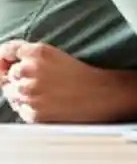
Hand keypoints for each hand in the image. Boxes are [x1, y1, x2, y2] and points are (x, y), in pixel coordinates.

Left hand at [0, 41, 128, 122]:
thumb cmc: (79, 74)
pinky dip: (29, 106)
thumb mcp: (53, 55)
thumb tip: (1, 62)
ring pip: (10, 93)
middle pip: (9, 74)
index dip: (7, 58)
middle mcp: (30, 71)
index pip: (7, 51)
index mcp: (38, 52)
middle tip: (43, 81)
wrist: (100, 95)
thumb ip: (26, 54)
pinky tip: (48, 102)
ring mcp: (30, 93)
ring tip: (47, 92)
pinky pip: (19, 108)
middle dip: (20, 78)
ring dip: (23, 93)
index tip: (10, 62)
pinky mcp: (33, 112)